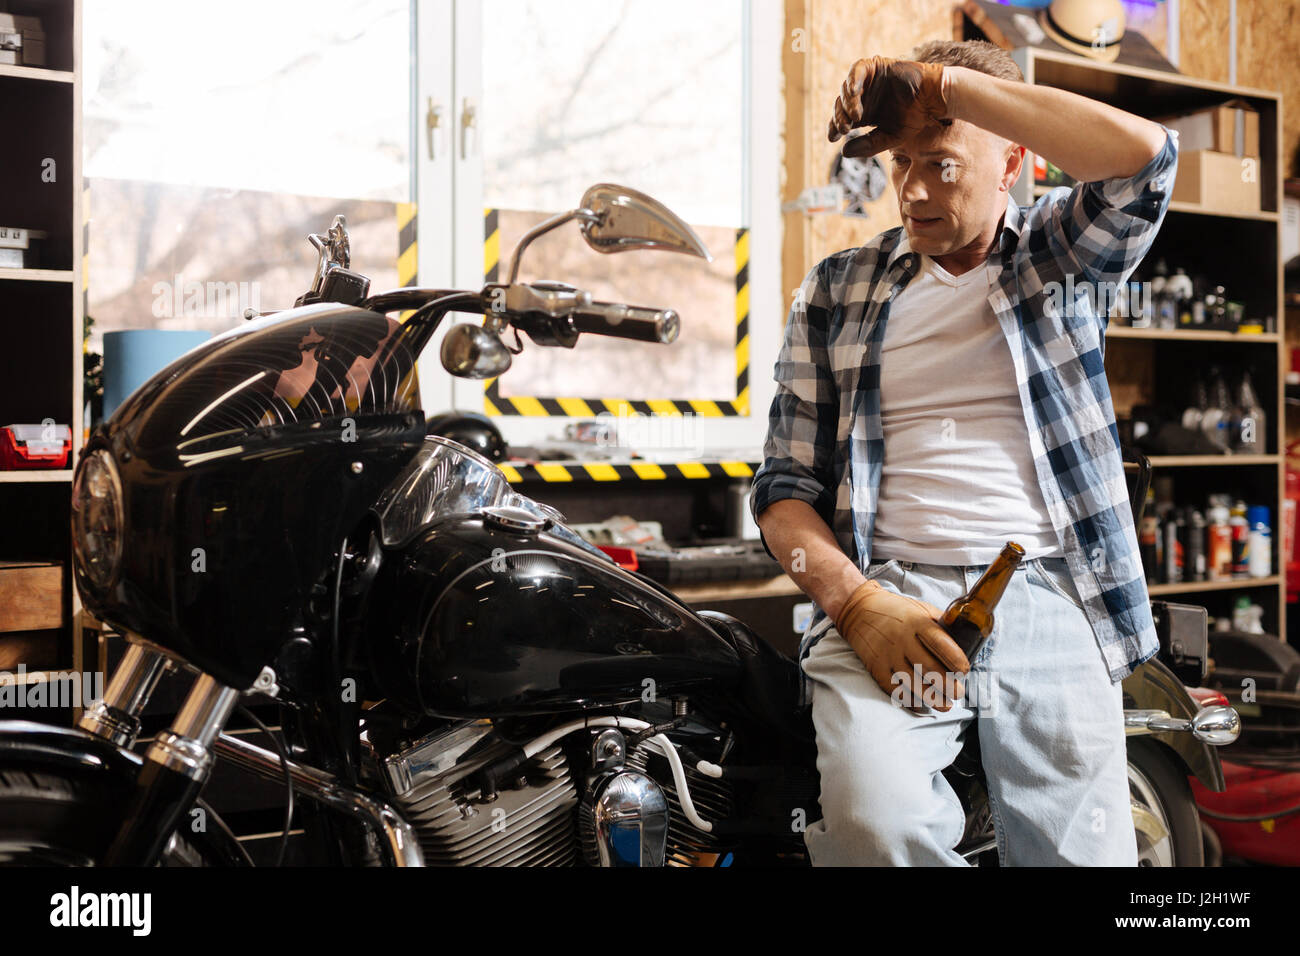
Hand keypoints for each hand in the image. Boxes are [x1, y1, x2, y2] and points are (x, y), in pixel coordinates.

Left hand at [827, 56, 948, 158]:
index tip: (833, 137)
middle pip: (840, 106)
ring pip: (846, 89)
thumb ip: (868, 145)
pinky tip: (853, 92)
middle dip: (840, 117)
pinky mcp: (875, 66)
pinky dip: (853, 80)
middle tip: (845, 128)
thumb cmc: (915, 117)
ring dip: (847, 103)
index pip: (841, 120)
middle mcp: (863, 97)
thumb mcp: (890, 137)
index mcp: (863, 114)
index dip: (834, 128)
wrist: (934, 98)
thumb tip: (844, 152)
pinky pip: (857, 70)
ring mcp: (867, 81)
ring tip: (855, 116)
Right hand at [834, 580, 969, 710]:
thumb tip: (965, 641)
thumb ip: (941, 624)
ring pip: (913, 683)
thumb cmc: (896, 610)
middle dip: (948, 686)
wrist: (858, 610)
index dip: (956, 660)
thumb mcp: (921, 609)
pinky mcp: (876, 667)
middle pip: (929, 669)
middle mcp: (902, 639)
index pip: (941, 644)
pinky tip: (922, 705)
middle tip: (958, 693)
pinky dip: (910, 700)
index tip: (964, 671)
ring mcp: (887, 655)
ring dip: (932, 698)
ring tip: (946, 705)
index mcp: (917, 622)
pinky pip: (894, 690)